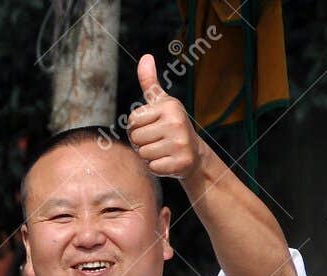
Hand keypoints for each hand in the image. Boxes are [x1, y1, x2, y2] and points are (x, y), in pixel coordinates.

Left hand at [127, 54, 202, 179]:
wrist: (194, 154)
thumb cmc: (172, 125)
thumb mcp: (162, 103)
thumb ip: (150, 82)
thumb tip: (145, 57)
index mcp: (169, 106)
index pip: (132, 120)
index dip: (137, 127)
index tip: (152, 126)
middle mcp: (176, 122)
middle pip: (135, 138)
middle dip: (141, 142)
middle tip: (157, 141)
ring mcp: (180, 143)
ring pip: (143, 154)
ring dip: (148, 155)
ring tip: (163, 150)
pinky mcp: (180, 163)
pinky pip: (152, 167)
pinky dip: (157, 167)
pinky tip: (168, 161)